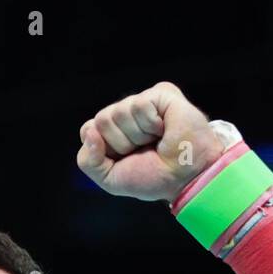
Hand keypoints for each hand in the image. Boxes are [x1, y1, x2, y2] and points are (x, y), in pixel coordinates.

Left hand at [76, 81, 224, 201]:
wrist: (184, 178)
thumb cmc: (153, 177)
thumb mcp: (110, 179)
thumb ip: (88, 161)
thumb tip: (89, 131)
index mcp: (114, 131)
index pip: (89, 129)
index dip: (104, 149)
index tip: (125, 159)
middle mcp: (127, 113)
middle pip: (101, 120)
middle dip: (121, 144)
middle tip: (145, 150)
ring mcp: (144, 102)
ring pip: (117, 112)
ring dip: (138, 136)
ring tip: (157, 140)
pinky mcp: (160, 93)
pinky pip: (138, 106)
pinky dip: (150, 125)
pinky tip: (165, 129)